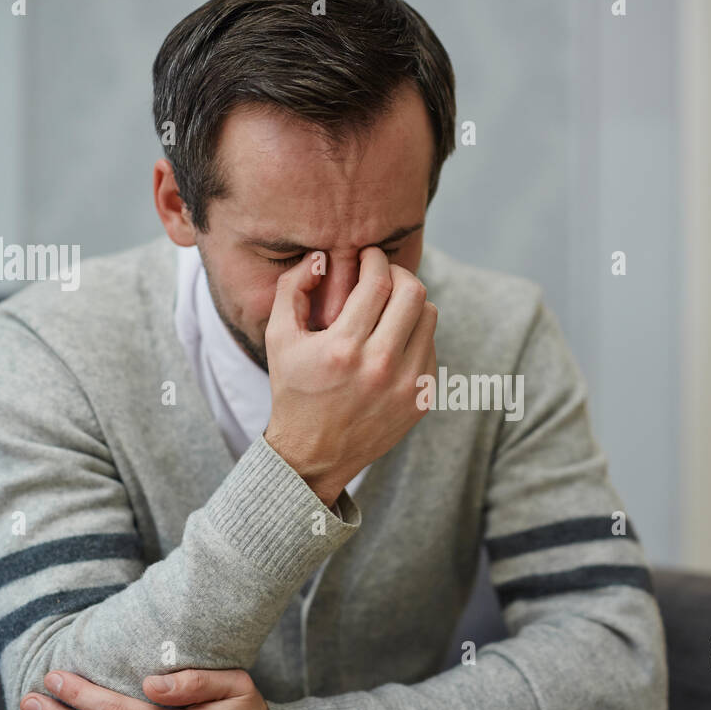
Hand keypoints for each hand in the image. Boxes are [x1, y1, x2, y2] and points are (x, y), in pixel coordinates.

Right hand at [262, 246, 437, 505]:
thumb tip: (321, 257)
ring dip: (410, 303)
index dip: (375, 259)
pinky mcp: (421, 399)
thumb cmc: (294, 390)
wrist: (315, 453)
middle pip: (413, 293)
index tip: (368, 256)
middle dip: (398, 273)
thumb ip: (292, 289)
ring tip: (390, 305)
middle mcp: (380, 367)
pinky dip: (416, 334)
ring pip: (429, 317)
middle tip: (383, 274)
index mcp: (343, 348)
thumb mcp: (278, 339)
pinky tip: (394, 338)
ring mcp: (406, 385)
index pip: (378, 283)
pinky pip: (431, 346)